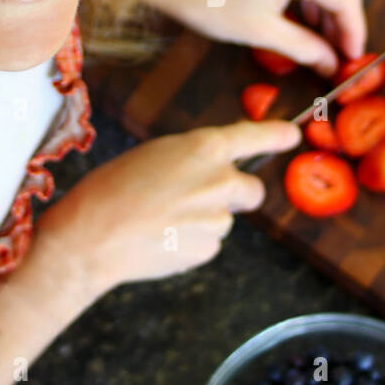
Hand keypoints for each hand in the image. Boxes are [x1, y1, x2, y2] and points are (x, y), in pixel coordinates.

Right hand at [34, 119, 301, 293]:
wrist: (92, 236)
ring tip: (160, 220)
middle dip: (236, 195)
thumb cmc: (112, 188)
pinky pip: (208, 243)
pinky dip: (191, 242)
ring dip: (203, 220)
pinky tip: (160, 238)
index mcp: (204, 148)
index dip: (275, 135)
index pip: (253, 137)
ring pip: (224, 219)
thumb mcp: (155, 155)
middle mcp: (221, 181)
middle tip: (197, 198)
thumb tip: (208, 172)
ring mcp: (218, 218)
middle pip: (252, 189)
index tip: (292, 136)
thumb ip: (192, 159)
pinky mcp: (209, 248)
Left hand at [144, 0, 366, 76]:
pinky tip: (301, 20)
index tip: (353, 59)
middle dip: (343, 22)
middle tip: (339, 56)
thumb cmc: (209, 2)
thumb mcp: (261, 32)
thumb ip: (304, 48)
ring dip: (326, 9)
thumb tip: (331, 64)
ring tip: (320, 43)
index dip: (355, 31)